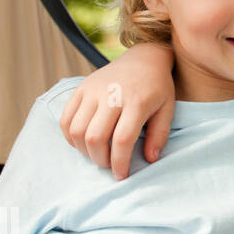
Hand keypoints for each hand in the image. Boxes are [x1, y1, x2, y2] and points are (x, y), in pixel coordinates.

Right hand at [58, 44, 176, 180]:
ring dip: (84, 150)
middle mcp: (111, 95)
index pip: (122, 139)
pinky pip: (65, 119)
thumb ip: (159, 135)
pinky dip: (70, 137)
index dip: (119, 162)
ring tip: (98, 153)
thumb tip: (150, 159)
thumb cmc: (157, 87)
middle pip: (95, 138)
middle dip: (100, 160)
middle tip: (109, 164)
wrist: (143, 58)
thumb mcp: (167, 109)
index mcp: (136, 102)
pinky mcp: (80, 89)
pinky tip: (83, 142)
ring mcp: (92, 91)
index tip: (121, 175)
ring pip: (76, 131)